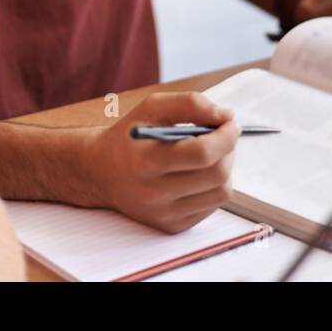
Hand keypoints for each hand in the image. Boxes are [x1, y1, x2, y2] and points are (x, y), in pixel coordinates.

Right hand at [85, 91, 239, 232]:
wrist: (101, 172)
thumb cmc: (129, 136)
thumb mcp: (152, 108)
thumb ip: (190, 104)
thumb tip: (226, 116)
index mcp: (145, 160)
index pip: (201, 153)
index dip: (225, 137)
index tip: (231, 123)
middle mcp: (153, 193)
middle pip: (216, 175)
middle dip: (229, 150)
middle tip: (223, 136)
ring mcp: (164, 214)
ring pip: (221, 193)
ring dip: (225, 168)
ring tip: (211, 155)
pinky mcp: (172, 226)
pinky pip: (212, 206)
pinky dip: (213, 186)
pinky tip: (198, 173)